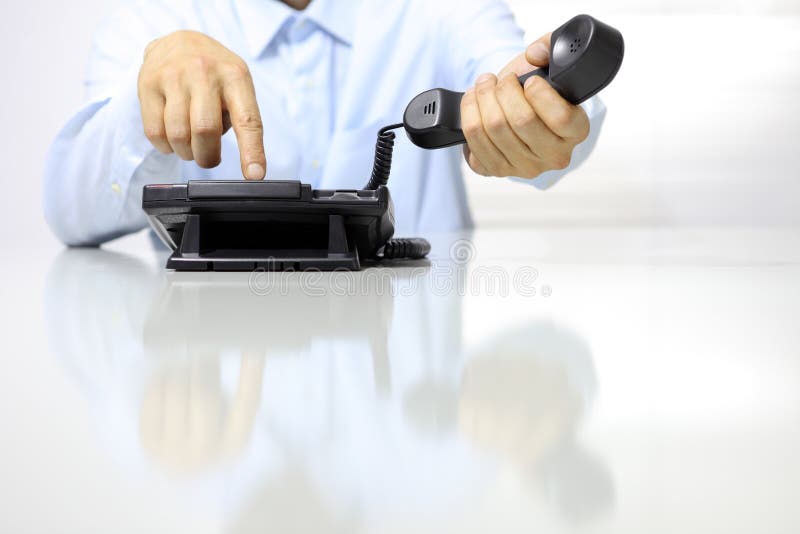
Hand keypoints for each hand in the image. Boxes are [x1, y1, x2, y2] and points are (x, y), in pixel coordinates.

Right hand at [137, 31, 265, 178]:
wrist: (178, 41)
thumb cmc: (214, 75)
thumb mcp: (236, 87)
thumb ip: (240, 118)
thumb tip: (245, 163)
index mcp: (235, 77)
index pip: (247, 120)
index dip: (251, 151)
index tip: (255, 175)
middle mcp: (204, 72)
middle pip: (205, 131)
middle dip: (207, 157)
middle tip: (208, 158)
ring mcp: (173, 75)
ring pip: (178, 135)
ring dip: (185, 153)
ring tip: (190, 146)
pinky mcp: (148, 83)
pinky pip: (154, 132)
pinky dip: (165, 146)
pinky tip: (171, 138)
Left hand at [460, 33, 589, 178]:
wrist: (517, 111)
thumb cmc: (536, 89)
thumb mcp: (551, 63)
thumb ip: (551, 46)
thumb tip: (535, 53)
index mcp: (576, 131)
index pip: (560, 118)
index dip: (540, 94)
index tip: (529, 81)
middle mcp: (553, 155)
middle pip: (521, 121)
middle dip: (504, 90)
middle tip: (500, 80)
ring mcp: (524, 167)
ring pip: (494, 129)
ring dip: (482, 98)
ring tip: (484, 85)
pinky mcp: (495, 171)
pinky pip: (474, 143)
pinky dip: (468, 115)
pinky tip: (474, 104)